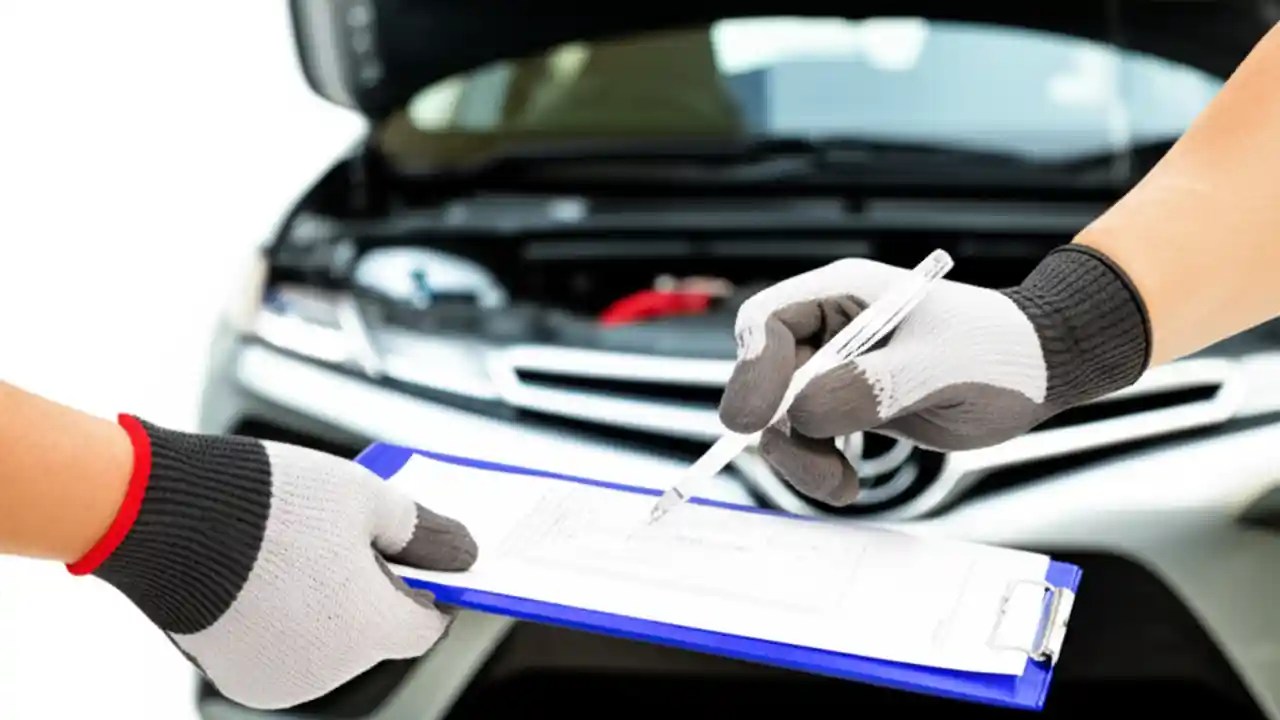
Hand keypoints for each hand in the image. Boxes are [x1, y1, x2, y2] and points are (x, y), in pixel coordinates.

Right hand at [70, 416, 476, 709]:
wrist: (163, 513)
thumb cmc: (267, 503)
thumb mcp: (367, 496)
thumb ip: (425, 531)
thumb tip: (462, 553)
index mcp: (370, 628)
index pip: (427, 625)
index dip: (429, 587)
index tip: (419, 558)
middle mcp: (328, 668)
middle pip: (375, 634)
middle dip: (372, 590)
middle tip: (347, 538)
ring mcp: (276, 677)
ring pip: (328, 644)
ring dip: (327, 606)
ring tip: (299, 549)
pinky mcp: (233, 674)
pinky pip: (281, 649)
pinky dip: (284, 620)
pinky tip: (266, 573)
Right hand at [718, 246, 1149, 505]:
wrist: (1038, 373)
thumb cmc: (999, 351)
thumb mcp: (936, 366)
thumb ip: (868, 387)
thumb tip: (801, 414)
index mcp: (842, 294)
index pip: (768, 322)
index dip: (753, 370)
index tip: (757, 421)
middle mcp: (829, 329)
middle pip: (764, 376)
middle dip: (777, 427)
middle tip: (815, 465)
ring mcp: (835, 370)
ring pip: (780, 418)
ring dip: (799, 458)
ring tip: (842, 485)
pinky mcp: (847, 406)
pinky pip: (806, 439)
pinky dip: (816, 467)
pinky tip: (846, 484)